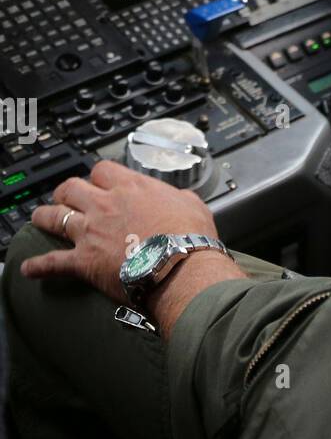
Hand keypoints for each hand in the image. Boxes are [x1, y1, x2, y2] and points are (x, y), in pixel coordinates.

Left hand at [23, 161, 222, 302]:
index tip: (100, 183)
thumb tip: (180, 199)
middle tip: (68, 198)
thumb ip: (179, 198)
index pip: (103, 170)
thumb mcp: (193, 204)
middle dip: (66, 192)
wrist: (180, 267)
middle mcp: (106, 205)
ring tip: (40, 218)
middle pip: (71, 187)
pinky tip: (28, 268)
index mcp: (133, 188)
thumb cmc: (190, 237)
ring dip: (44, 217)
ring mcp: (90, 231)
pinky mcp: (83, 260)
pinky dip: (38, 266)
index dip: (98, 176)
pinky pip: (51, 261)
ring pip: (53, 216)